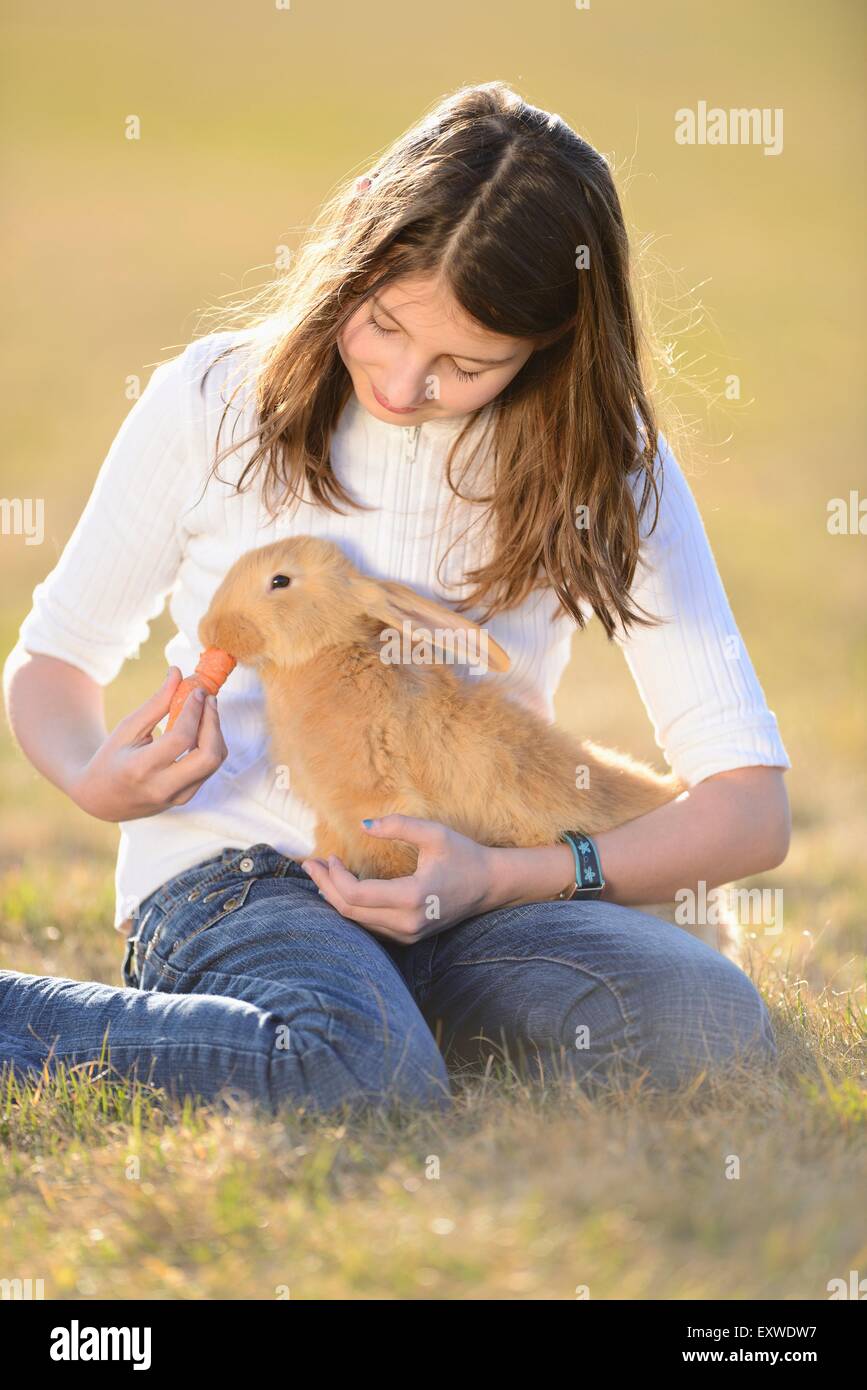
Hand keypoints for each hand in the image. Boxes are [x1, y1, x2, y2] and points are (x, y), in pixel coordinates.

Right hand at [68, 668, 227, 821]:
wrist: (102, 799)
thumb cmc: (111, 758)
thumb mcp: (127, 728)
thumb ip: (156, 703)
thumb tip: (177, 672)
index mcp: (140, 769)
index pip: (181, 739)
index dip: (194, 712)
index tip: (197, 691)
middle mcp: (162, 787)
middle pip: (208, 756)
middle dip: (214, 723)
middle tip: (209, 699)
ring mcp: (177, 797)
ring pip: (214, 763)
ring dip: (216, 731)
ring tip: (205, 709)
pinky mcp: (186, 798)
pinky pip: (209, 769)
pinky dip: (211, 744)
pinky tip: (202, 727)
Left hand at [301, 815, 497, 943]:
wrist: (491, 885)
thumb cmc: (464, 855)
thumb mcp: (434, 833)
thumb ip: (398, 826)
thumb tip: (363, 824)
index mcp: (413, 897)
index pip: (357, 895)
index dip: (335, 878)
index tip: (328, 856)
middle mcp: (408, 923)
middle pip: (351, 912)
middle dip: (326, 888)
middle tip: (311, 866)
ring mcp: (408, 935)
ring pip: (358, 923)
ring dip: (336, 899)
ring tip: (321, 876)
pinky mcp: (409, 937)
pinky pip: (370, 927)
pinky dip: (351, 909)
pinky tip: (340, 891)